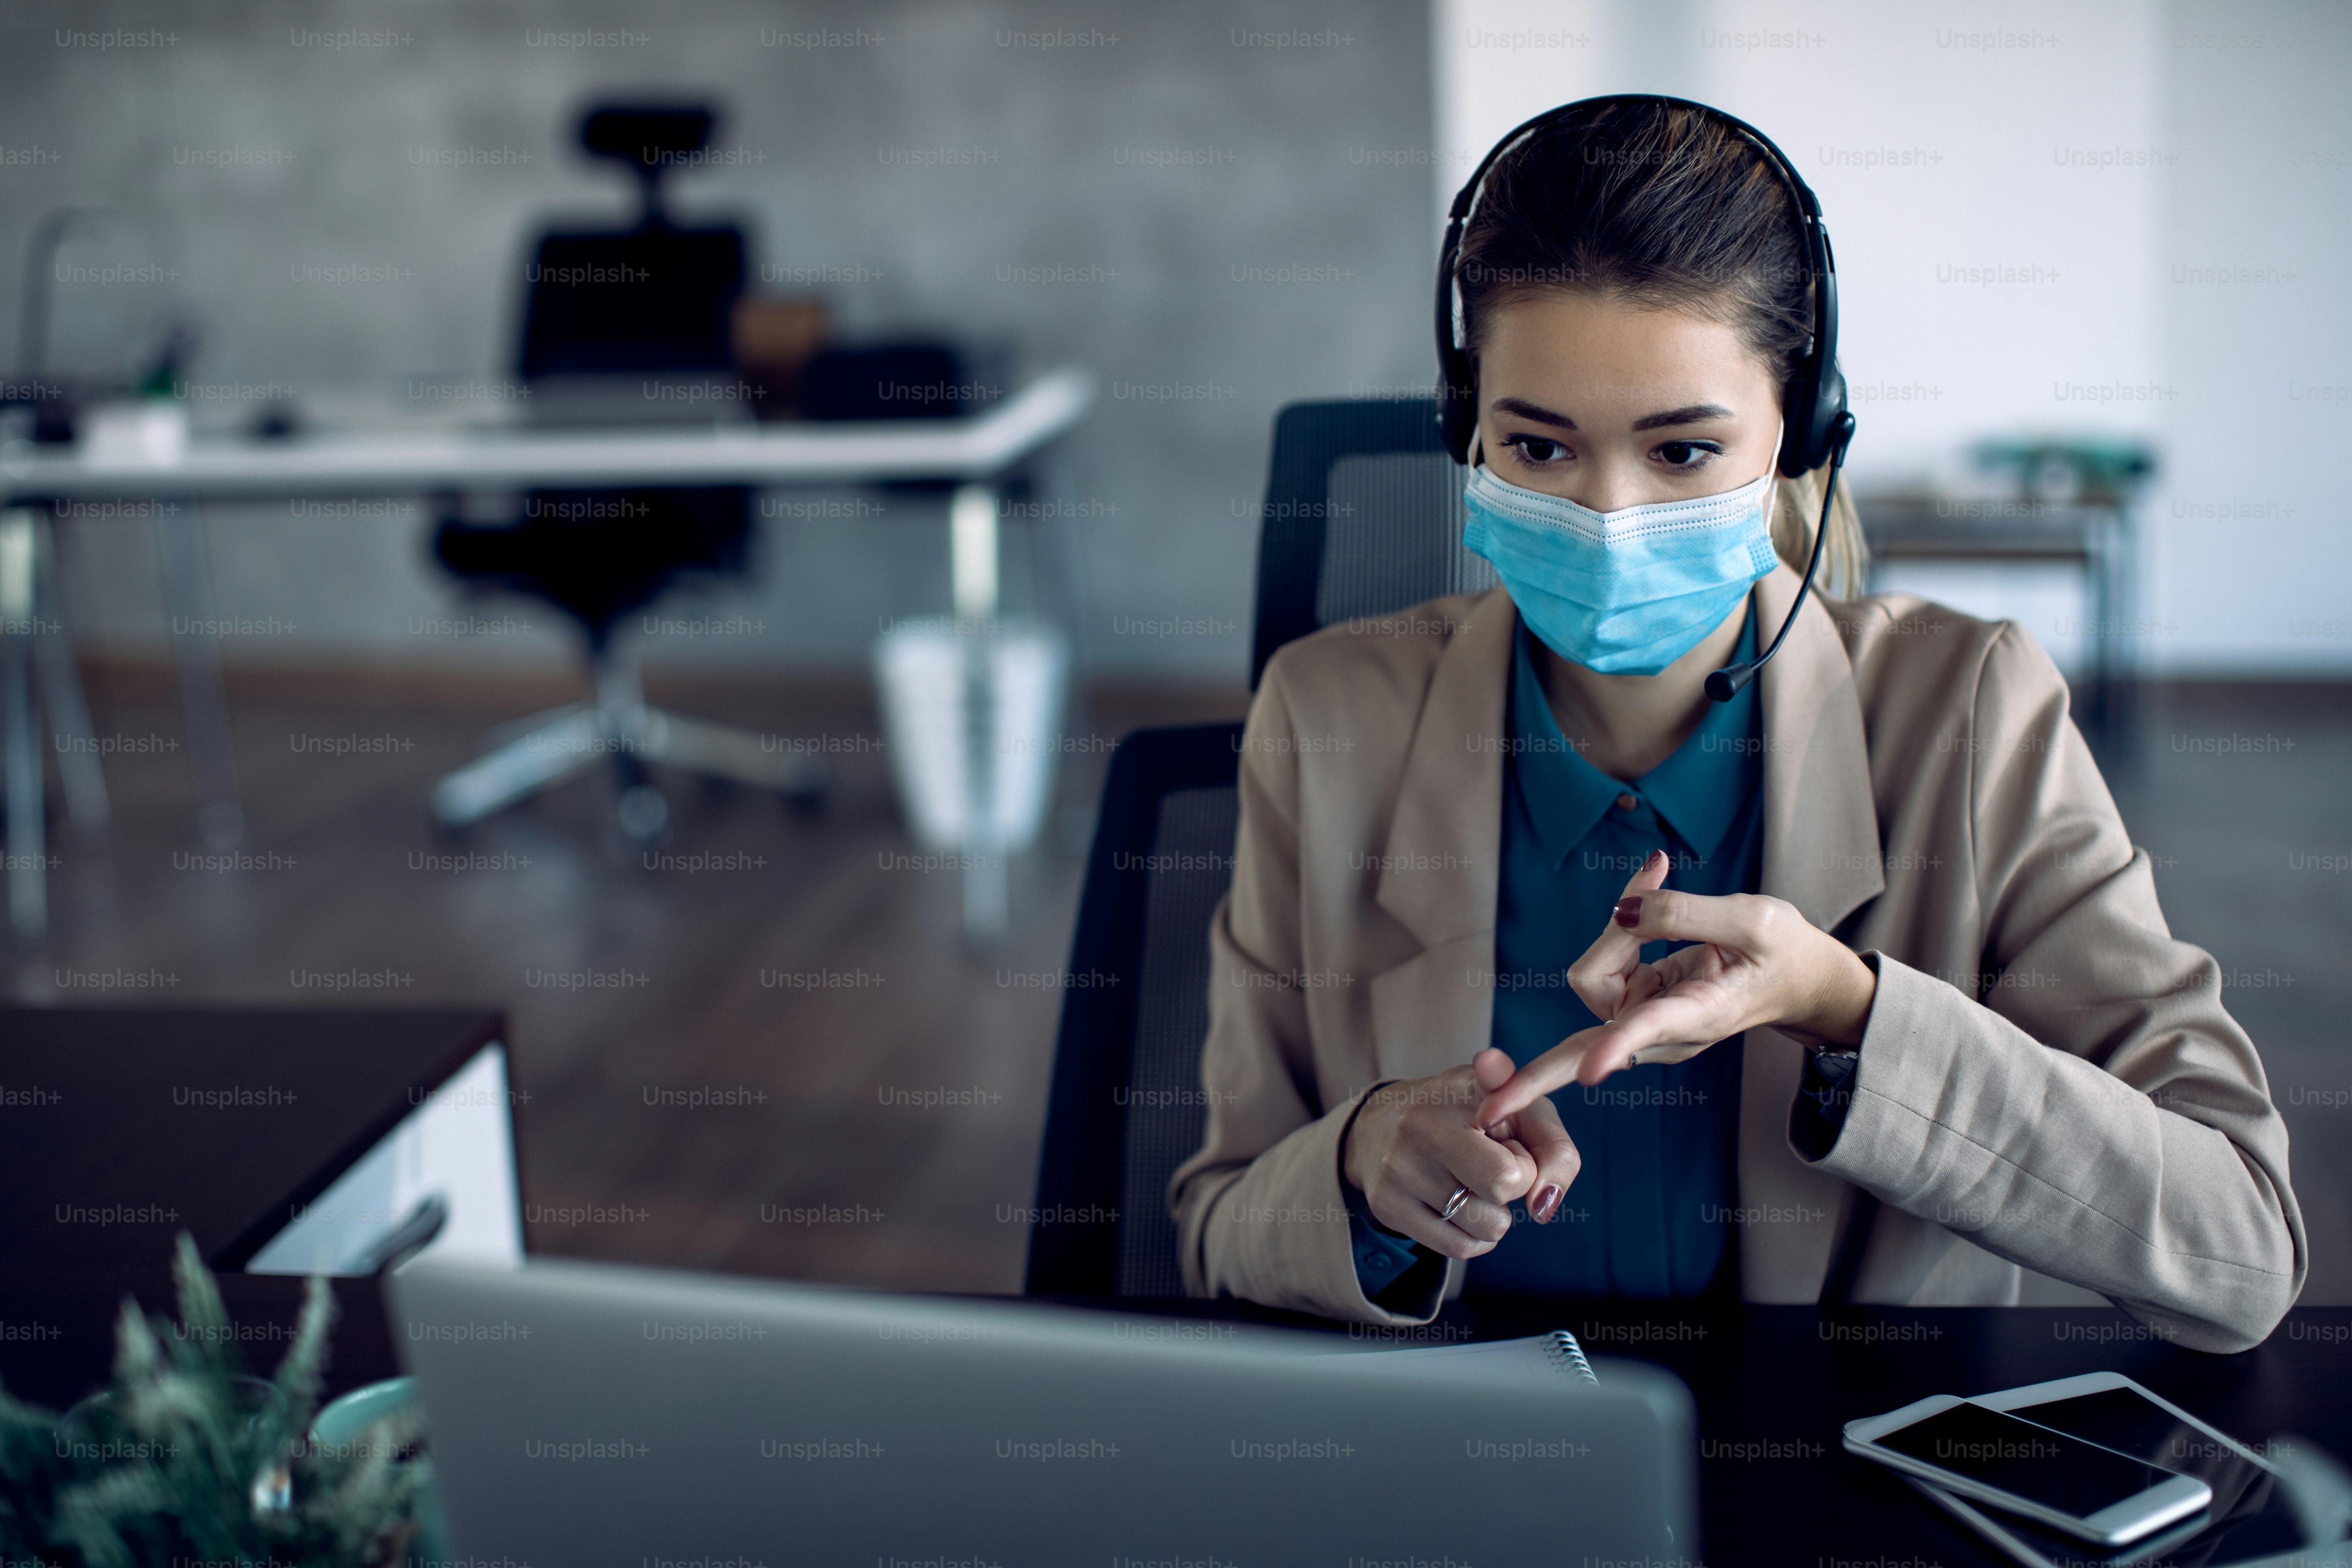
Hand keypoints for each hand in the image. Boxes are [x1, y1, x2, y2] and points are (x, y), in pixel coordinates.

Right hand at [1342, 1050, 1582, 1260]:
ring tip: (1468, 1181)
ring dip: (1493, 1214)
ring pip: (1485, 1229)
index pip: (1511, 1172)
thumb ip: (1554, 1148)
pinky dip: (1475, 1235)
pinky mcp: (1386, 1206)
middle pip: (1499, 1198)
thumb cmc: (1469, 1113)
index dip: (1526, 1164)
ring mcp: (1397, 1171)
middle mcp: (1419, 1128)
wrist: (1384, 1121)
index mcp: (1459, 1092)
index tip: (1506, 1143)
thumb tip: (1544, 1206)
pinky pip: (1460, 1248)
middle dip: (1511, 1190)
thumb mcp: (1520, 1109)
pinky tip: (1460, 1206)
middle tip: (1490, 1165)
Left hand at [1477, 849, 1877, 1126]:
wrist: (1798, 978)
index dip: (1619, 1043)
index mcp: (1701, 1015)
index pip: (1650, 1028)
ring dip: (1616, 924)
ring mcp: (1644, 1018)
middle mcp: (1663, 1029)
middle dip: (1538, 1078)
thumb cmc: (1783, 952)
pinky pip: (1605, 957)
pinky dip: (1622, 920)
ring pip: (1593, 973)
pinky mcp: (1635, 1000)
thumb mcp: (1755, 919)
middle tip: (1487, 1112)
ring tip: (1661, 877)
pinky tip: (1654, 877)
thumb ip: (1685, 913)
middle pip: (1587, 1038)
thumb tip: (1622, 913)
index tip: (1591, 1072)